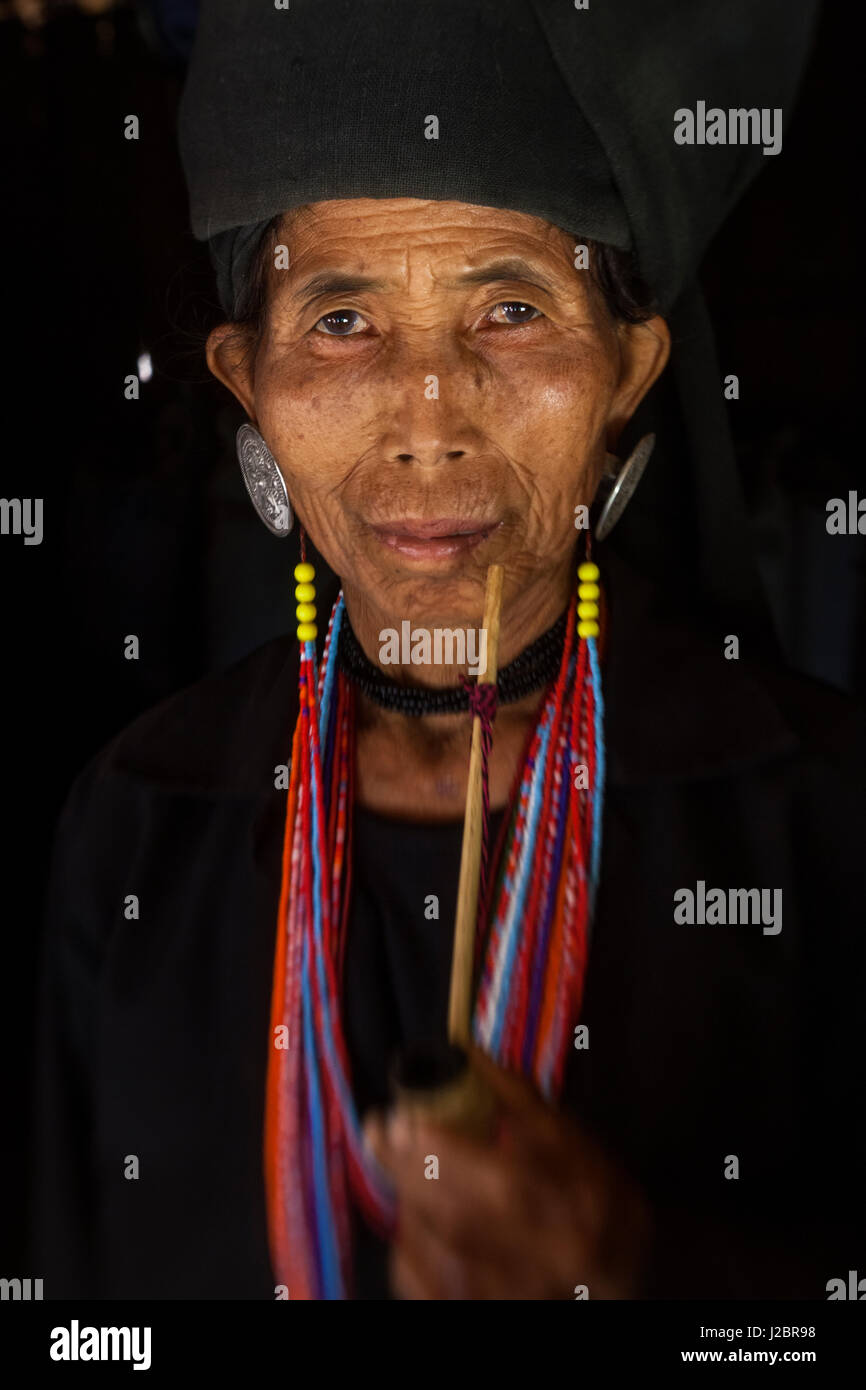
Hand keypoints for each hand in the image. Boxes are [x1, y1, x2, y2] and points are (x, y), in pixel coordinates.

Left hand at [362, 1045, 652, 1299]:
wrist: (621, 1277)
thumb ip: (518, 1098)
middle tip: (382, 1129)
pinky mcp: (487, 1310)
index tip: (408, 1118)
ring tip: (393, 1161)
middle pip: (461, 1218)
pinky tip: (408, 1213)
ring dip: (407, 1200)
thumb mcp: (574, 1141)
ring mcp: (515, 1295)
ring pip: (442, 1252)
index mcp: (577, 1207)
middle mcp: (548, 1261)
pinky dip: (408, 1247)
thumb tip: (462, 1051)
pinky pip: (428, 1286)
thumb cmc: (595, 1198)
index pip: (506, 1183)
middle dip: (410, 1168)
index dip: (448, 1151)